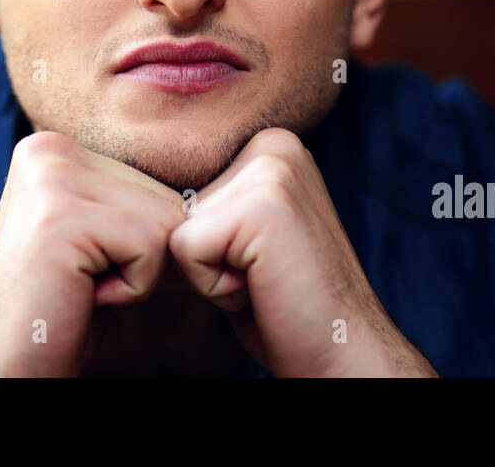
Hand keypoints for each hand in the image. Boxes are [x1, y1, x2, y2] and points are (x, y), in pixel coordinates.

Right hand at [0, 131, 185, 375]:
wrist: (7, 364)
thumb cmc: (62, 309)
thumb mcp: (99, 236)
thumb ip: (132, 199)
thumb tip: (212, 195)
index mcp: (53, 148)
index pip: (154, 183)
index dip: (139, 241)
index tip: (87, 266)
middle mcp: (48, 150)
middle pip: (164, 195)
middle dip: (141, 254)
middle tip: (83, 281)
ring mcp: (51, 178)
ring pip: (165, 219)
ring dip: (138, 271)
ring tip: (82, 286)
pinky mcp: (62, 216)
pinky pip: (152, 245)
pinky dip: (132, 287)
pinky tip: (84, 295)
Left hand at [168, 128, 438, 376]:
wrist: (345, 350)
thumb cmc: (288, 303)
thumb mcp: (246, 236)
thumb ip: (216, 203)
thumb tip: (150, 198)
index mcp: (271, 146)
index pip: (185, 190)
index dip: (209, 244)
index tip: (258, 261)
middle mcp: (273, 145)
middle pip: (178, 205)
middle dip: (208, 254)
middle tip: (263, 274)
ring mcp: (272, 170)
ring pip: (177, 227)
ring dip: (210, 271)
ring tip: (264, 279)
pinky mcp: (262, 206)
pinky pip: (184, 249)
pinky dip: (212, 287)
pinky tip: (261, 287)